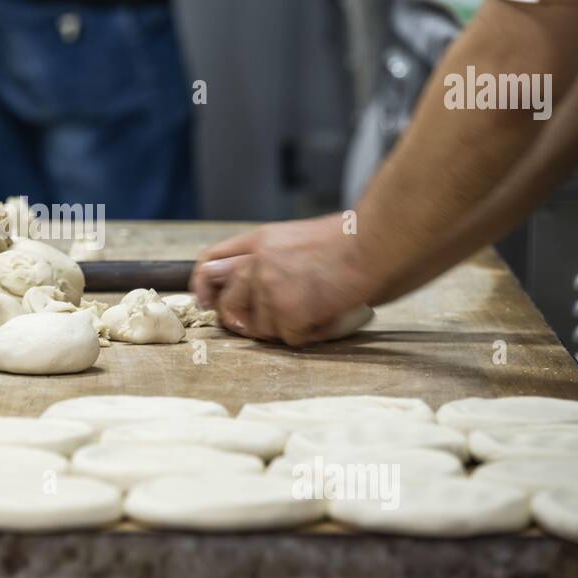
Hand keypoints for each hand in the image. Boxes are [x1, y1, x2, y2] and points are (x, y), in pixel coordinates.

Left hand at [191, 214, 375, 345]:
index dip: (202, 285)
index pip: (210, 262)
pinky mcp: (287, 314)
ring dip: (286, 327)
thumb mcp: (296, 238)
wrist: (376, 246)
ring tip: (317, 307)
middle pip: (229, 304)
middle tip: (271, 322)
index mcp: (259, 241)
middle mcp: (256, 264)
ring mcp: (269, 289)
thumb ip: (270, 259)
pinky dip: (312, 333)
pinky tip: (330, 313)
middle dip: (243, 320)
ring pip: (261, 328)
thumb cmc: (350, 242)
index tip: (205, 301)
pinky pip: (290, 339)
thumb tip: (249, 287)